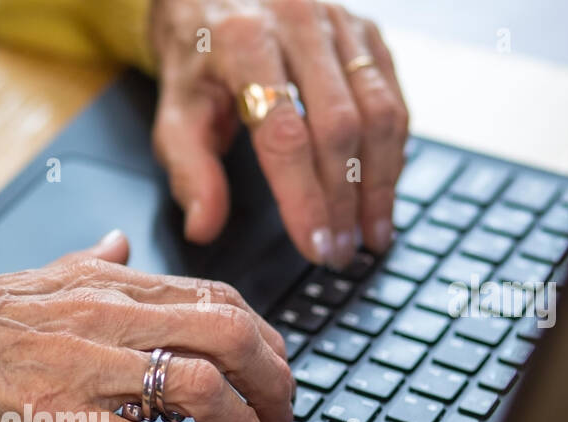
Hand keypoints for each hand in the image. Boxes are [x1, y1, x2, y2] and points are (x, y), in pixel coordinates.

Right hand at [0, 232, 294, 421]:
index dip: (267, 339)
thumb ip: (90, 263)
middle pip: (230, 336)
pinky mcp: (57, 417)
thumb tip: (122, 242)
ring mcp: (84, 367)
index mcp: (106, 284)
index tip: (279, 372)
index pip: (218, 297)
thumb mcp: (34, 276)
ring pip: (200, 388)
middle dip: (276, 383)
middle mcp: (106, 317)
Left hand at [150, 0, 407, 266]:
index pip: (284, 135)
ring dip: (380, 182)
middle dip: (345, 200)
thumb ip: (189, 170)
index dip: (304, 198)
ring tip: (372, 233)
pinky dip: (393, 149)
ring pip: (378, 110)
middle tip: (342, 252)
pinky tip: (383, 189)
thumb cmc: (195, 60)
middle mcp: (297, 22)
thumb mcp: (174, 112)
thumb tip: (204, 226)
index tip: (314, 246)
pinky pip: (392, 94)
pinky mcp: (365, 29)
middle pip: (340, 126)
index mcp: (242, 42)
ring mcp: (338, 22)